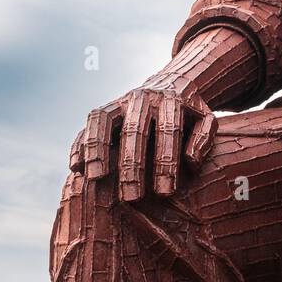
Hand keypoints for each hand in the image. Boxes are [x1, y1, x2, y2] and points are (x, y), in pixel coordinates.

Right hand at [69, 79, 216, 201]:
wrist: (170, 84)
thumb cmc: (189, 114)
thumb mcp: (206, 120)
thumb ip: (204, 139)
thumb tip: (190, 162)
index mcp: (171, 100)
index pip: (169, 131)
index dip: (166, 162)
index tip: (165, 192)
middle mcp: (143, 97)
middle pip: (135, 130)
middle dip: (132, 164)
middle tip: (132, 197)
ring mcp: (120, 101)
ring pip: (103, 121)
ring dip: (97, 148)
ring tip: (95, 178)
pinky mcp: (104, 109)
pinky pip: (88, 124)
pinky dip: (79, 143)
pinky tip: (75, 167)